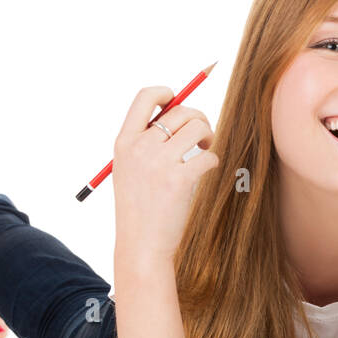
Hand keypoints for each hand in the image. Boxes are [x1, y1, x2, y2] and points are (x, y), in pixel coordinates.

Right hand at [112, 86, 219, 268]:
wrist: (141, 244)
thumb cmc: (140, 208)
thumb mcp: (129, 170)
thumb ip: (145, 143)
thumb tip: (178, 115)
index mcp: (124, 142)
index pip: (145, 97)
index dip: (167, 93)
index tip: (178, 103)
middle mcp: (139, 147)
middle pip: (181, 111)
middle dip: (199, 120)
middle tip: (202, 138)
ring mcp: (159, 162)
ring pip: (199, 127)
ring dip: (209, 137)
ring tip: (205, 152)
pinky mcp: (179, 179)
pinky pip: (209, 156)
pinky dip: (213, 162)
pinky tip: (204, 172)